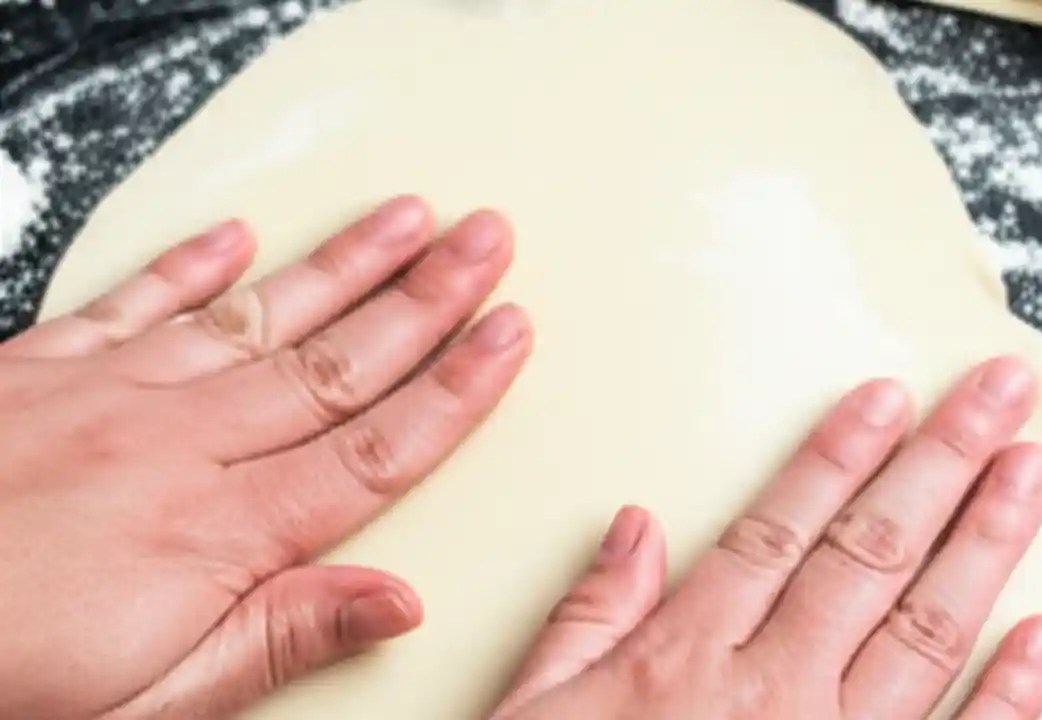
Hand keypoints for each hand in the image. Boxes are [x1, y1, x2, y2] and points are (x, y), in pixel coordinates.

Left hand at [0, 197, 529, 718]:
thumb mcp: (149, 709)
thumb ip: (279, 640)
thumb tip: (397, 602)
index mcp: (217, 534)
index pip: (375, 449)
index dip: (457, 389)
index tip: (510, 335)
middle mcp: (177, 446)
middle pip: (338, 362)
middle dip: (429, 298)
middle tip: (487, 239)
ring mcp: (107, 396)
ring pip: (256, 316)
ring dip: (343, 265)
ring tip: (406, 217)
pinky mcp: (34, 372)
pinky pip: (129, 304)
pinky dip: (188, 266)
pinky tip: (237, 237)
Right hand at [496, 359, 1041, 719]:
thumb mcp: (534, 713)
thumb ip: (588, 616)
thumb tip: (637, 523)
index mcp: (685, 659)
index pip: (779, 531)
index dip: (837, 456)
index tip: (886, 397)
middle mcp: (770, 693)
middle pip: (869, 555)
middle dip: (940, 463)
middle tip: (997, 394)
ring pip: (923, 632)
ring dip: (984, 545)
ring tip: (1029, 472)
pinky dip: (1007, 696)